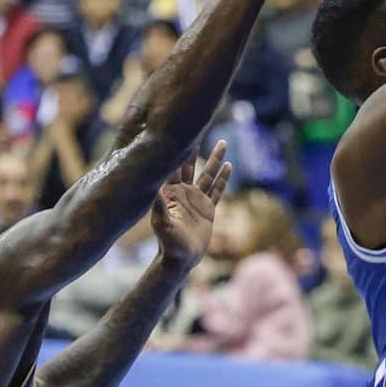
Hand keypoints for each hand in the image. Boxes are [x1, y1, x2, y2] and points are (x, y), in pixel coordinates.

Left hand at [152, 141, 232, 269]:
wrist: (181, 260)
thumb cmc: (169, 245)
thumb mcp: (163, 226)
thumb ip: (160, 208)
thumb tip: (156, 189)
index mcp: (170, 192)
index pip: (173, 165)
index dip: (178, 149)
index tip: (181, 131)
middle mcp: (183, 192)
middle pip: (191, 164)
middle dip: (196, 146)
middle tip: (200, 127)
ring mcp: (196, 199)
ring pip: (208, 174)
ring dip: (215, 158)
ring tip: (222, 142)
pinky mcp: (207, 208)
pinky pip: (217, 190)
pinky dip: (223, 178)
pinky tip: (229, 165)